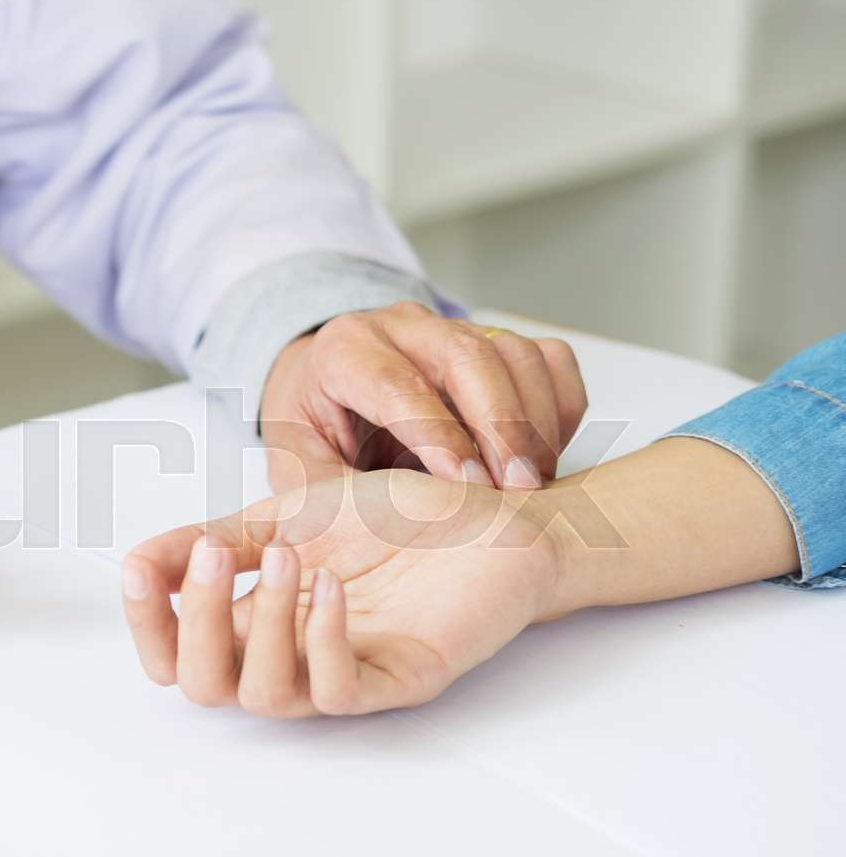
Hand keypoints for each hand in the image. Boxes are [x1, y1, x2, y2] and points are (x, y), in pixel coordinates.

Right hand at [120, 470, 569, 715]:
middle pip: (204, 686)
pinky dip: (321, 638)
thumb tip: (140, 558)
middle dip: (193, 622)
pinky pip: (338, 691)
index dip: (145, 623)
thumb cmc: (398, 518)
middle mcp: (291, 655)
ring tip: (289, 560)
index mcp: (257, 618)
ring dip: (261, 623)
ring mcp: (342, 671)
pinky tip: (329, 585)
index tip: (137, 571)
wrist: (494, 512)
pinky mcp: (397, 680)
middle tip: (214, 557)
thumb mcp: (288, 512)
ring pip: (264, 695)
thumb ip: (218, 535)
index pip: (175, 652)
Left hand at [260, 303, 586, 492]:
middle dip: (502, 428)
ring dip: (536, 424)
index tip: (465, 487)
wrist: (331, 393)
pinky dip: (560, 410)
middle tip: (518, 492)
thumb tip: (361, 529)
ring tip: (532, 488)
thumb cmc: (317, 436)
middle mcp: (401, 328)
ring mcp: (455, 328)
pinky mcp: (497, 341)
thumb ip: (322, 495)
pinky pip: (549, 361)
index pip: (396, 384)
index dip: (435, 434)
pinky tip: (543, 458)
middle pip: (468, 357)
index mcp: (343, 352)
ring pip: (516, 355)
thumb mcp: (297, 467)